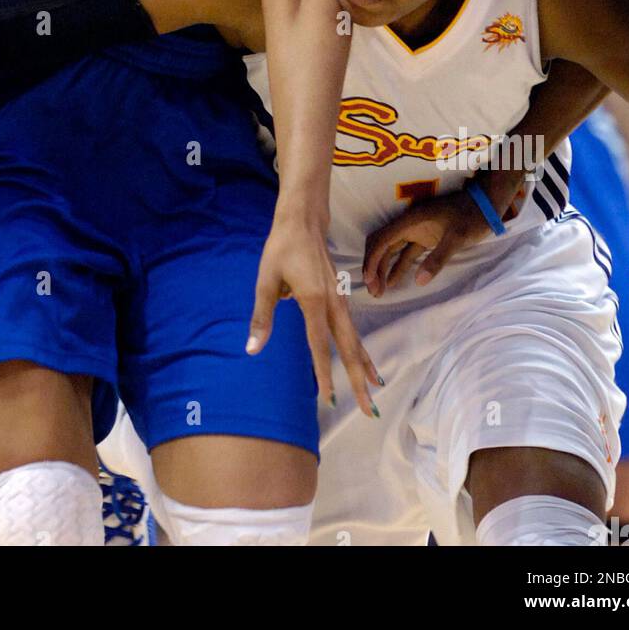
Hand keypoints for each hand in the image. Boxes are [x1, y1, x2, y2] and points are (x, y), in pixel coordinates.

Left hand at [247, 206, 380, 415]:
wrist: (303, 220)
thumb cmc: (281, 249)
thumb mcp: (265, 281)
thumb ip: (262, 317)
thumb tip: (253, 349)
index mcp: (313, 301)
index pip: (320, 346)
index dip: (325, 374)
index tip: (330, 399)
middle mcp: (333, 303)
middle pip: (349, 348)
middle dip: (359, 379)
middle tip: (369, 409)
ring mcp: (340, 299)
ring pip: (356, 339)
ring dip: (365, 365)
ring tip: (376, 389)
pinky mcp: (340, 296)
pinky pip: (353, 329)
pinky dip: (362, 348)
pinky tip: (365, 361)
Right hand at [362, 189, 490, 296]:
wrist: (486, 204)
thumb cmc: (472, 217)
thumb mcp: (457, 238)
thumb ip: (437, 259)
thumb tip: (418, 282)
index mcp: (411, 220)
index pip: (382, 240)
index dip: (373, 260)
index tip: (369, 280)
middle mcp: (408, 224)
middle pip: (382, 245)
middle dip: (374, 267)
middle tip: (374, 291)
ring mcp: (416, 230)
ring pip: (391, 250)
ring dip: (383, 269)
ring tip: (380, 291)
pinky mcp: (425, 237)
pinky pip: (405, 253)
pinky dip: (397, 267)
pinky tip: (393, 282)